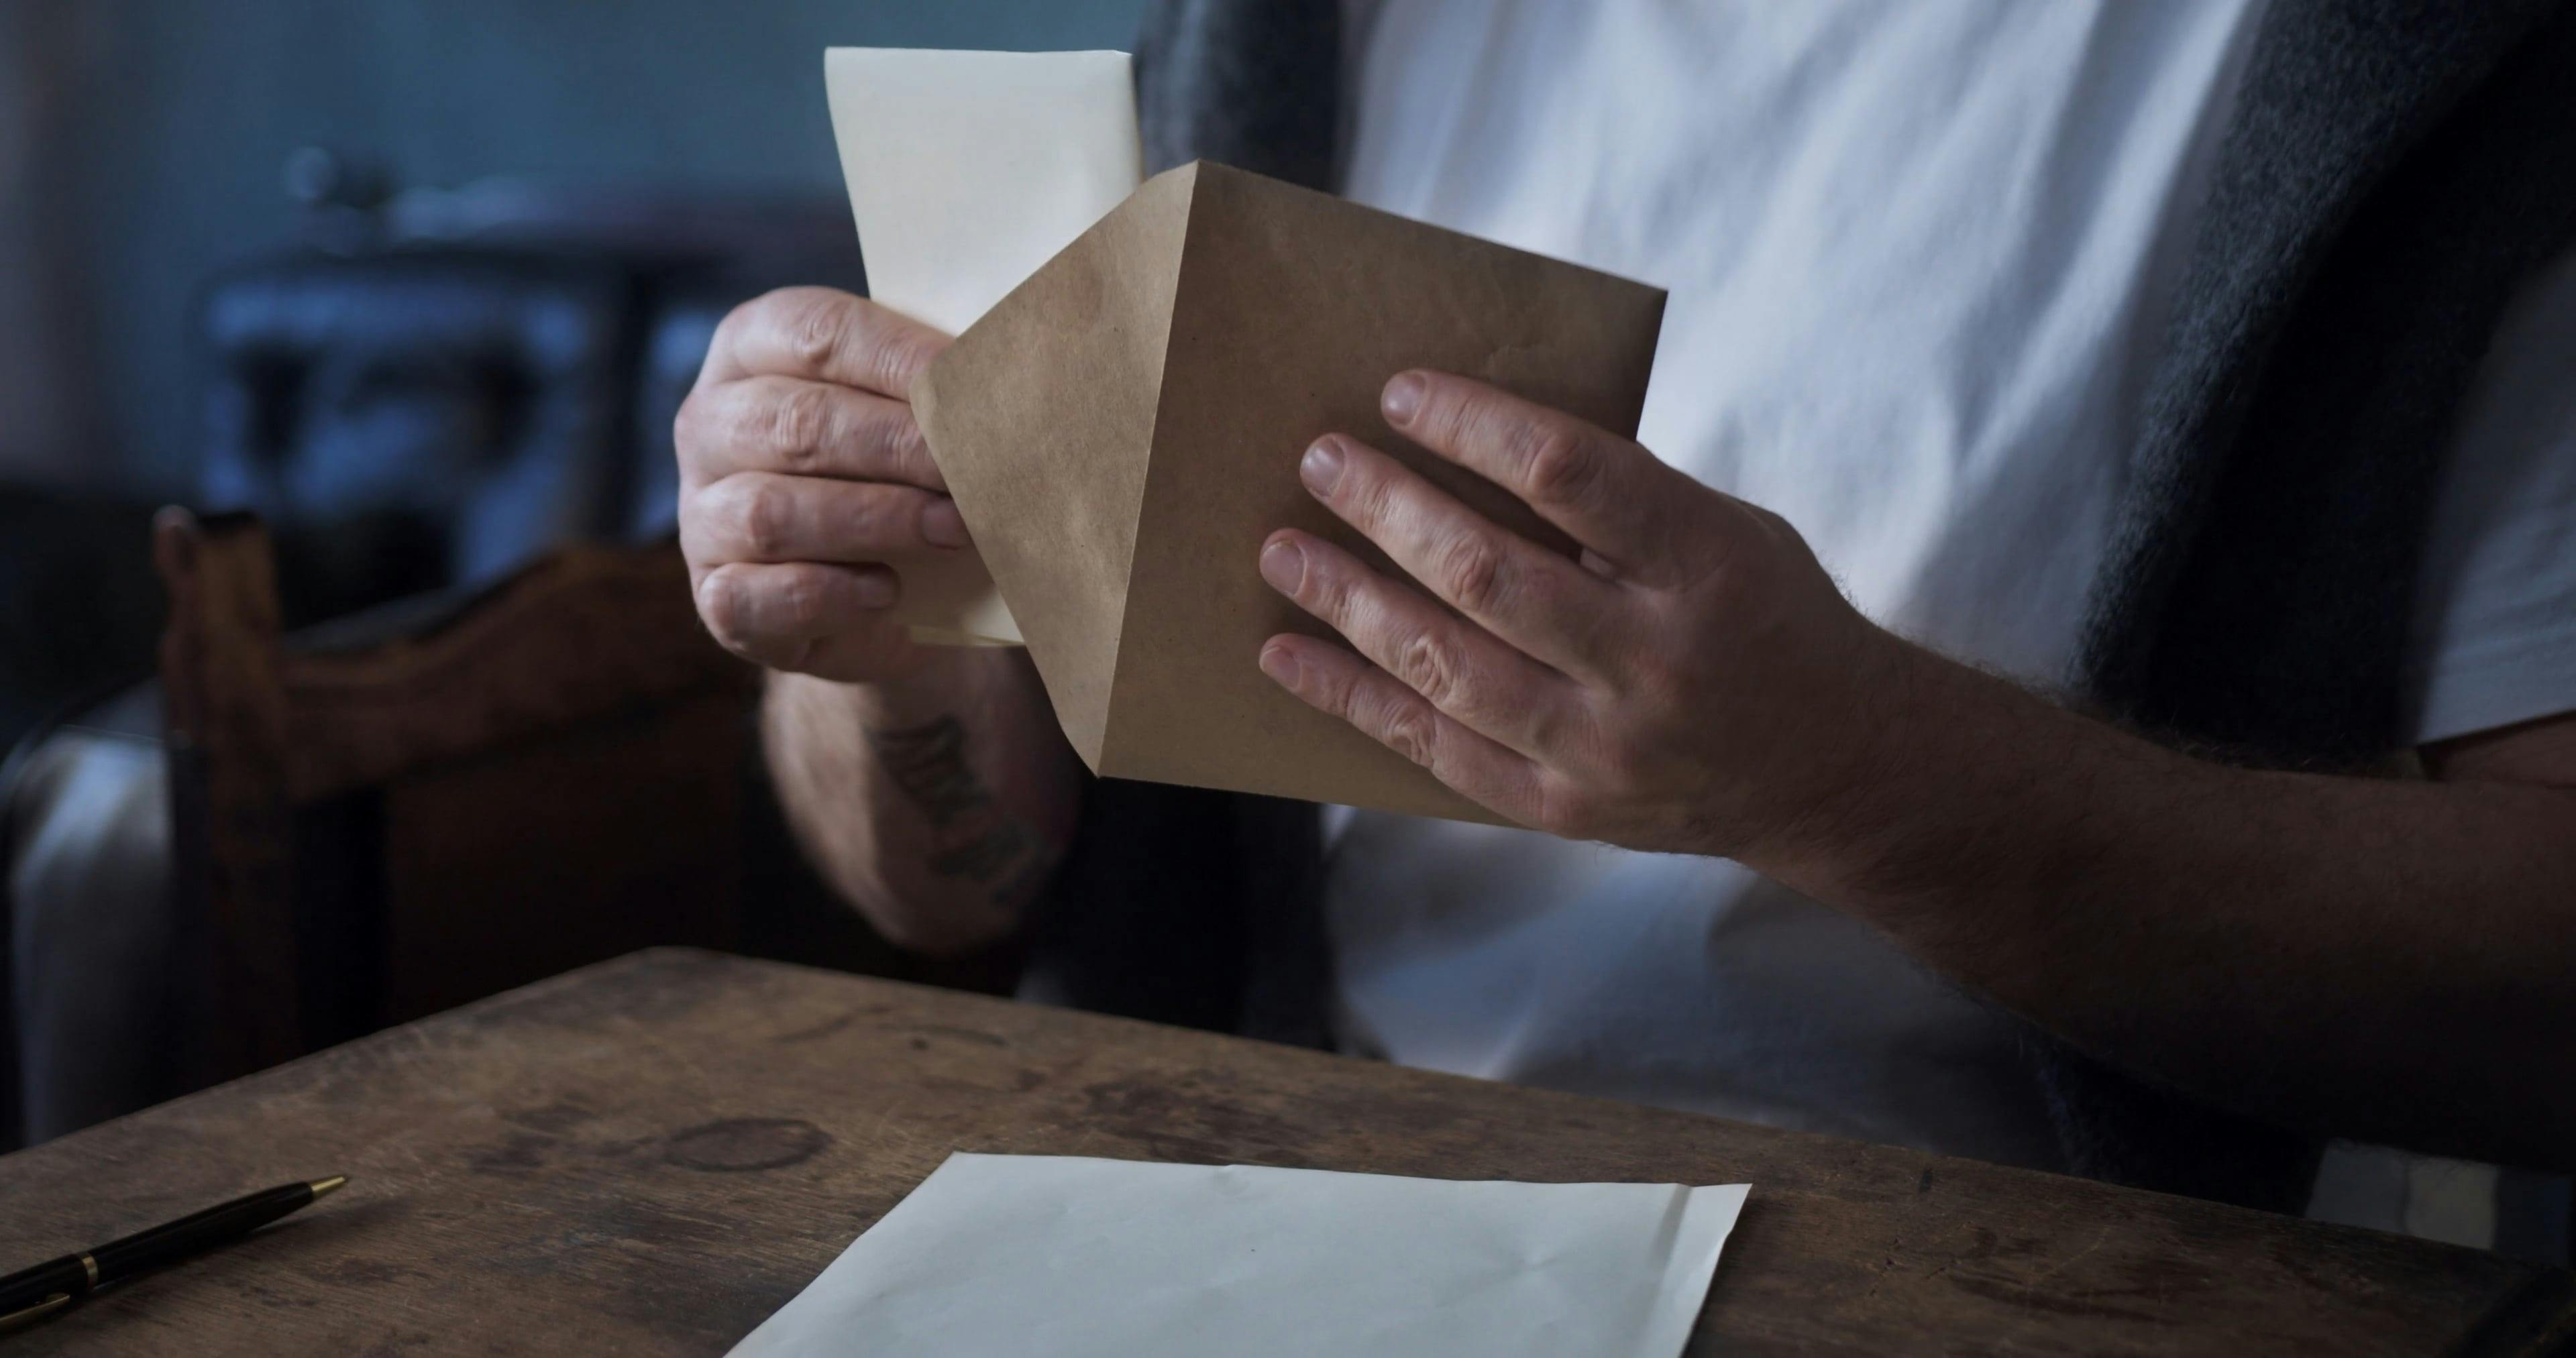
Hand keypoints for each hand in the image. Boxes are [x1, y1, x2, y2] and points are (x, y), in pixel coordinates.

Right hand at [676, 287, 964, 682]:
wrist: (884, 587)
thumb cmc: (906, 471)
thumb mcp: (920, 411)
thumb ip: (944, 385)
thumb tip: (1013, 377)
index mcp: (754, 345)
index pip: (818, 332)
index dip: (901, 358)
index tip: (977, 384)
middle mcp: (711, 423)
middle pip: (797, 422)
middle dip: (899, 446)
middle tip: (977, 470)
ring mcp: (701, 512)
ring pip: (770, 512)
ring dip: (877, 520)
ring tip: (955, 529)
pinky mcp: (716, 596)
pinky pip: (753, 597)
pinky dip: (830, 595)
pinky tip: (888, 590)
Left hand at [1256, 370, 1923, 864]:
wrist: (1836, 771)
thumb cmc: (1767, 619)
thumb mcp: (1729, 531)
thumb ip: (1620, 500)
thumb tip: (1470, 439)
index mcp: (1706, 564)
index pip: (1572, 474)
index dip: (1475, 425)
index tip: (1400, 392)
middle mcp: (1653, 662)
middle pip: (1488, 575)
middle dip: (1388, 510)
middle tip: (1321, 460)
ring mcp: (1605, 749)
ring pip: (1446, 667)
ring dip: (1349, 601)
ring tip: (1284, 549)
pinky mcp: (1564, 809)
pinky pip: (1433, 750)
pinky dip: (1351, 697)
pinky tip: (1287, 655)